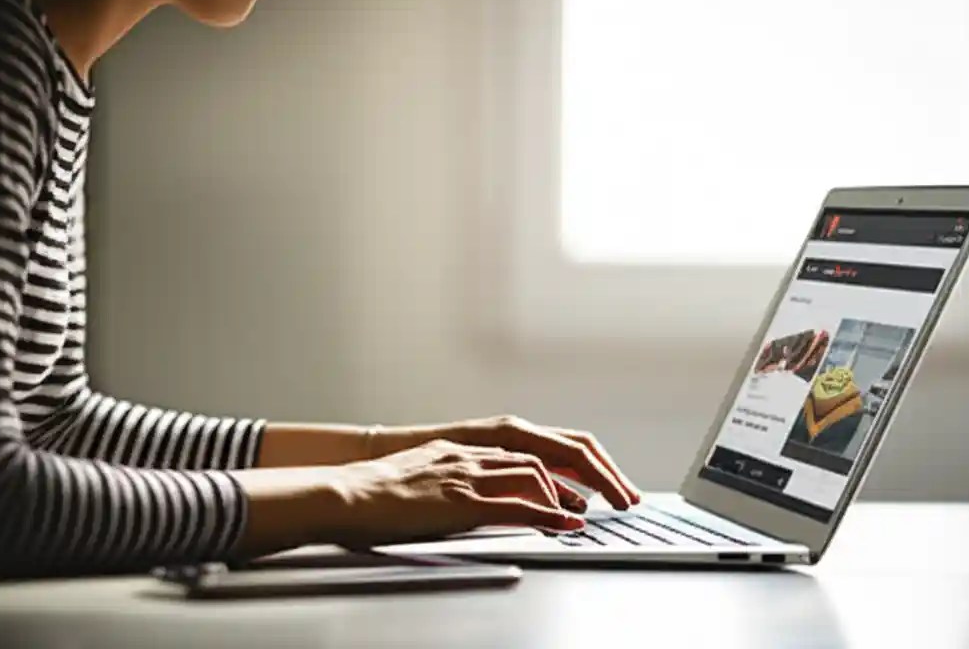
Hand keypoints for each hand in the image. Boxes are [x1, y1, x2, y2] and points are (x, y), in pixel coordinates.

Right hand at [365, 416, 641, 509]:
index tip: (608, 484)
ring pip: (540, 472)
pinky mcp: (460, 499)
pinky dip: (547, 514)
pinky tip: (566, 525)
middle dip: (597, 473)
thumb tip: (505, 499)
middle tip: (622, 497)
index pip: (547, 444)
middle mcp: (480, 450)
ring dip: (576, 494)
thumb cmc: (385, 489)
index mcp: (478, 443)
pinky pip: (515, 504)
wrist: (347, 491)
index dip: (585, 463)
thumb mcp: (439, 473)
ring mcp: (471, 471)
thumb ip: (474, 478)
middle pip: (555, 450)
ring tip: (598, 513)